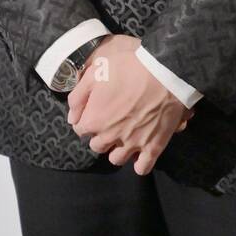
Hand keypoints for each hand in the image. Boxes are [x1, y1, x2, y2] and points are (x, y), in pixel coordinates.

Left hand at [66, 34, 194, 174]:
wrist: (164, 71)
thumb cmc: (128, 68)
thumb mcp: (95, 71)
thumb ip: (78, 97)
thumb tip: (72, 118)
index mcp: (94, 120)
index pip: (81, 130)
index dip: (87, 119)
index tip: (95, 111)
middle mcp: (110, 137)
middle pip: (97, 146)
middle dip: (101, 135)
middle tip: (112, 120)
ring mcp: (133, 144)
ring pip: (116, 159)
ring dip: (117, 149)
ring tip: (126, 135)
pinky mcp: (154, 147)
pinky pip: (142, 168)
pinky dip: (140, 163)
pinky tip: (141, 152)